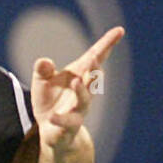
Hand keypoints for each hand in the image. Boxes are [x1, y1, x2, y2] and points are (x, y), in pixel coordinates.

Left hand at [31, 25, 124, 155]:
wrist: (50, 131)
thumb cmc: (50, 101)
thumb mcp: (42, 82)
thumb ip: (43, 70)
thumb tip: (44, 61)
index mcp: (80, 75)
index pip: (96, 58)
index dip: (107, 44)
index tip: (119, 31)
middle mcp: (84, 92)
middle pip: (93, 79)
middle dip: (94, 69)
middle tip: (95, 58)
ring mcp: (78, 110)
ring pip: (84, 101)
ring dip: (82, 91)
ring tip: (76, 81)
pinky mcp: (68, 126)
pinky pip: (66, 123)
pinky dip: (60, 119)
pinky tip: (53, 116)